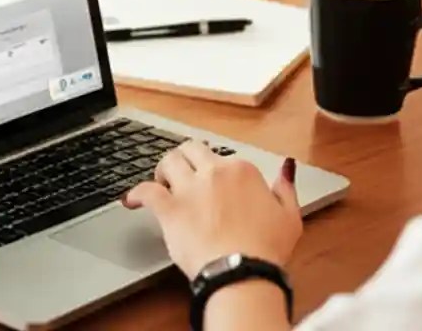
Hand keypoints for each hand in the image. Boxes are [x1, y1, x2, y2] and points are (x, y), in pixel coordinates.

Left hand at [122, 140, 302, 278]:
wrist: (242, 272)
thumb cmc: (266, 250)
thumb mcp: (290, 217)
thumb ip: (286, 189)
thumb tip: (285, 168)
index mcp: (241, 171)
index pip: (222, 158)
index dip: (215, 171)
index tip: (212, 184)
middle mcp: (214, 173)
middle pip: (191, 149)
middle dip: (185, 158)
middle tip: (181, 172)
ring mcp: (189, 190)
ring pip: (168, 161)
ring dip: (162, 169)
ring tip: (162, 181)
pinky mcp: (170, 210)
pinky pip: (146, 191)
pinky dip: (136, 193)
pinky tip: (131, 199)